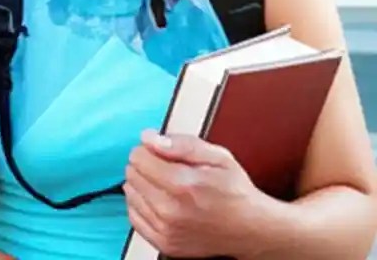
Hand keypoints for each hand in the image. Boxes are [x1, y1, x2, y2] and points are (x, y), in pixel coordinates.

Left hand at [124, 130, 266, 258]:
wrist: (252, 230)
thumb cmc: (236, 193)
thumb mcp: (218, 157)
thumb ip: (182, 144)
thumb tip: (151, 138)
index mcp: (183, 184)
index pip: (138, 157)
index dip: (148, 149)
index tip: (158, 151)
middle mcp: (171, 210)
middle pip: (132, 174)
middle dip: (145, 166)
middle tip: (166, 169)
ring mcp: (166, 229)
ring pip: (130, 194)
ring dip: (142, 185)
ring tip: (166, 186)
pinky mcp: (164, 243)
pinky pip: (134, 215)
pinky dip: (142, 205)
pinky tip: (159, 201)